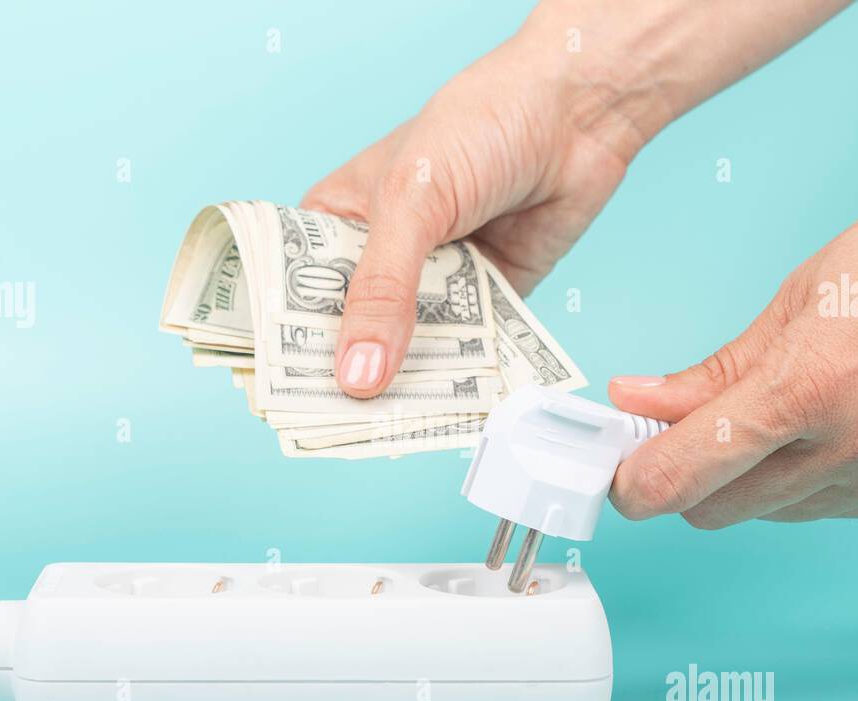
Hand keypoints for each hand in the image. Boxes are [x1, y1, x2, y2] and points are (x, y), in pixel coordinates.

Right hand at [304, 0, 851, 396]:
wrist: (578, 113)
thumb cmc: (481, 124)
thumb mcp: (413, 203)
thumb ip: (383, 291)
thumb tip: (356, 374)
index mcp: (341, 220)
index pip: (295, 289)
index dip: (285, 338)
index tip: (278, 390)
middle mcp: (384, 257)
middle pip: (354, 332)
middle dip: (351, 373)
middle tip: (338, 422)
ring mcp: (436, 283)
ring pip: (410, 349)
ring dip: (407, 383)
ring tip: (390, 429)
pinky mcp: (488, 302)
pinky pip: (468, 351)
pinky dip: (463, 377)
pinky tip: (452, 411)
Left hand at [609, 125, 857, 526]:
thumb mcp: (801, 293)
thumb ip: (713, 369)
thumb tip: (642, 400)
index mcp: (811, 387)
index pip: (687, 475)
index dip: (635, 485)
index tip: (619, 476)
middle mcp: (855, 448)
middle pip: (720, 509)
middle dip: (689, 478)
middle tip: (684, 433)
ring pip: (776, 513)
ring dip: (753, 479)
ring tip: (777, 412)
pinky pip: (835, 508)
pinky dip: (812, 479)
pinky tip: (829, 427)